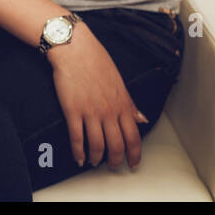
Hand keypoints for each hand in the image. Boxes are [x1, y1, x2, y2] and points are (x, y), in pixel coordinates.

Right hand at [47, 23, 148, 169]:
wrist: (73, 48)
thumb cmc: (95, 60)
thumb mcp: (119, 81)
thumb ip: (130, 104)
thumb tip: (142, 119)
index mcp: (123, 104)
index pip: (134, 137)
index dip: (135, 154)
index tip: (133, 163)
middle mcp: (109, 111)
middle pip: (116, 145)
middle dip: (115, 160)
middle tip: (112, 166)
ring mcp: (91, 112)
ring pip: (97, 145)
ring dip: (96, 158)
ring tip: (93, 162)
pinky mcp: (72, 110)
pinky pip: (77, 138)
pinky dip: (78, 151)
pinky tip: (78, 158)